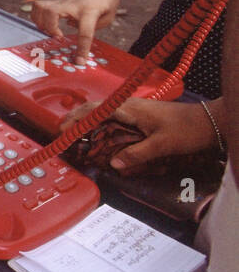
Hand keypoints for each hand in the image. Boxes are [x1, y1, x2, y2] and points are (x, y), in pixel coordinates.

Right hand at [30, 0, 121, 63]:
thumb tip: (74, 32)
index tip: (79, 61)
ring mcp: (61, 1)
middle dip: (50, 28)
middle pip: (51, 14)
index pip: (85, 32)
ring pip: (40, 9)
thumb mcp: (108, 16)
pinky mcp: (55, 1)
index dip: (82, 49)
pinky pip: (38, 7)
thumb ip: (93, 28)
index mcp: (89, 12)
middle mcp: (72, 5)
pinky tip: (44, 23)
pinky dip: (37, 16)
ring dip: (41, 23)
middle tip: (58, 37)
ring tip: (49, 31)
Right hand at [61, 97, 216, 172]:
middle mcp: (129, 106)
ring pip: (103, 110)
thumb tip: (113, 165)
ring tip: (74, 131)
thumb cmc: (187, 129)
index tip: (63, 130)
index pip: (96, 110)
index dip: (77, 119)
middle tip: (61, 131)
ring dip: (87, 119)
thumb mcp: (162, 145)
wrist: (209, 121)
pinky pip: (113, 116)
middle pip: (95, 107)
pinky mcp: (140, 115)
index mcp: (130, 109)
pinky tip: (98, 131)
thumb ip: (136, 154)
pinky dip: (100, 122)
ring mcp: (134, 109)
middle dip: (76, 117)